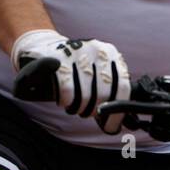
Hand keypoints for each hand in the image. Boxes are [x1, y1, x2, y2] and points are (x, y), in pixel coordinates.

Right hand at [11, 29, 129, 133]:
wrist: (47, 45)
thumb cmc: (76, 65)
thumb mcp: (97, 70)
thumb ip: (110, 90)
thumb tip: (116, 121)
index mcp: (111, 54)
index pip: (123, 87)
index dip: (116, 111)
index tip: (110, 125)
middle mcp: (97, 50)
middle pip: (103, 94)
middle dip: (94, 110)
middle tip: (86, 112)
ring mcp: (78, 51)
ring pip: (85, 95)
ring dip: (78, 108)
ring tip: (73, 106)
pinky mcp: (59, 57)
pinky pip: (68, 90)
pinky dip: (66, 101)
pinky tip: (63, 100)